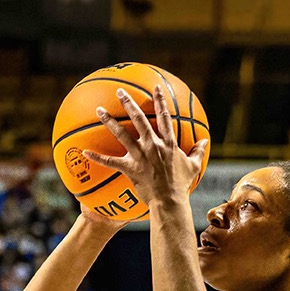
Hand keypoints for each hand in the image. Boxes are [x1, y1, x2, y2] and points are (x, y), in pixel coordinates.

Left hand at [84, 83, 205, 206]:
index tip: (156, 88)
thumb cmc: (182, 185)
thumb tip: (205, 141)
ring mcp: (140, 156)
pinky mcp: (130, 169)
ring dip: (109, 121)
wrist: (170, 202)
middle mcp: (153, 145)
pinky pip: (110, 162)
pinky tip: (84, 152)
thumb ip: (198, 152)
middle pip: (139, 119)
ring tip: (98, 110)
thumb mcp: (193, 167)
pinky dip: (97, 157)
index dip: (160, 101)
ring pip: (122, 134)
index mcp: (168, 143)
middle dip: (129, 103)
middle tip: (119, 91)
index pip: (164, 117)